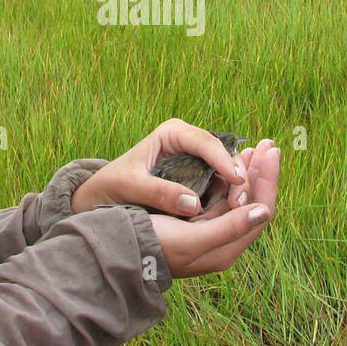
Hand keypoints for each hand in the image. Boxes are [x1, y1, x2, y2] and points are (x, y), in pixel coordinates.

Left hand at [70, 118, 252, 217]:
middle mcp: (189, 143)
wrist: (104, 196)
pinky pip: (221, 185)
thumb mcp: (130, 186)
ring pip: (226, 171)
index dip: (223, 160)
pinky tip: (237, 211)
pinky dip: (230, 197)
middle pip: (223, 154)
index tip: (236, 180)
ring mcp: (197, 161)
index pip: (205, 142)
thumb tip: (193, 205)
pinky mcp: (200, 179)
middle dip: (236, 175)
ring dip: (237, 188)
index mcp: (173, 134)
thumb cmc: (112, 185)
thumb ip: (159, 193)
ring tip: (243, 208)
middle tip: (242, 200)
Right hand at [148, 139, 279, 277]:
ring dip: (246, 172)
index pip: (261, 210)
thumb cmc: (153, 244)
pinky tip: (229, 160)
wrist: (119, 249)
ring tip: (254, 147)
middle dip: (260, 172)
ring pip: (237, 197)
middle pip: (253, 202)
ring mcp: (209, 230)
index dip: (267, 180)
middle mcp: (222, 241)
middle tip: (267, 143)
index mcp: (226, 249)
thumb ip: (229, 227)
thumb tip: (264, 210)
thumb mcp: (191, 239)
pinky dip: (228, 177)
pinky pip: (220, 196)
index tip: (271, 151)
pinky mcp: (195, 221)